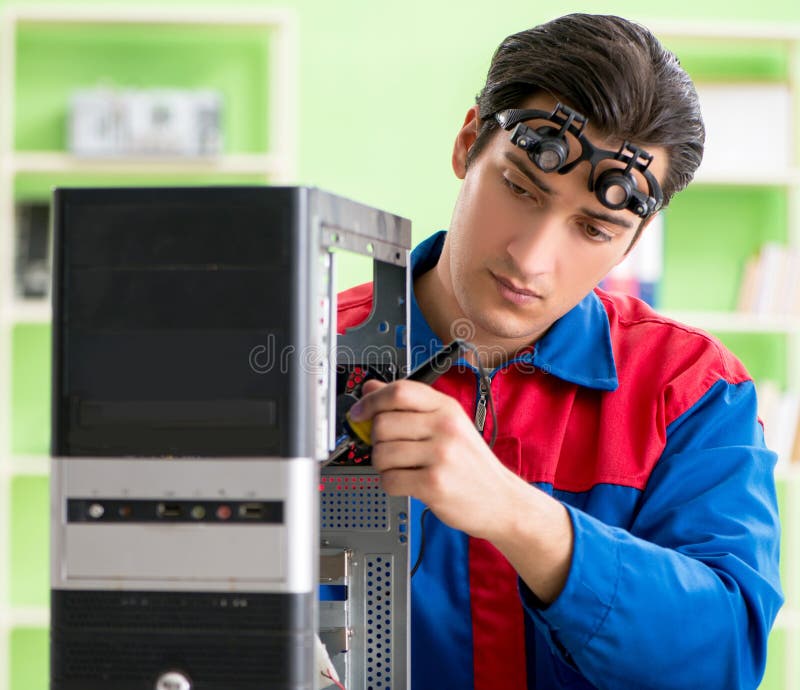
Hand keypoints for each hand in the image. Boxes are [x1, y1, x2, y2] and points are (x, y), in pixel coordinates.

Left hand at [349, 378, 525, 541]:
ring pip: (381, 453)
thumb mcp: (446, 424)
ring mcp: (441, 455)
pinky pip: (389, 480)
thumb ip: (407, 405)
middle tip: (390, 449)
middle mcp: (445, 427)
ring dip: (382, 465)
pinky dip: (390, 484)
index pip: (399, 391)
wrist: (500, 499)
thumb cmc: (470, 463)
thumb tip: (370, 388)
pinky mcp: (434, 484)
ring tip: (402, 468)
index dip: (371, 401)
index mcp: (446, 407)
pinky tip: (408, 483)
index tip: (359, 412)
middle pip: (383, 423)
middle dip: (376, 440)